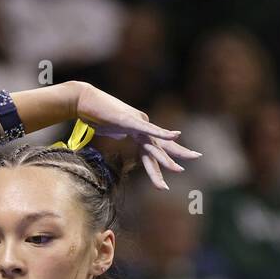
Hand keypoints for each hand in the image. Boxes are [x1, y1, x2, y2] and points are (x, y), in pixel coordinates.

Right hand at [73, 82, 200, 189]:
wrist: (82, 101)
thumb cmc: (92, 115)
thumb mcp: (108, 129)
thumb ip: (117, 133)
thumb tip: (120, 137)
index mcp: (137, 130)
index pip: (152, 151)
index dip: (162, 164)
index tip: (169, 177)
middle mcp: (141, 125)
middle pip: (161, 146)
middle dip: (178, 154)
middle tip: (197, 157)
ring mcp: (136, 122)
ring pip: (155, 144)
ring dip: (167, 158)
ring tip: (179, 169)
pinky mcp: (129, 120)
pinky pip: (148, 130)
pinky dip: (162, 133)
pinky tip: (175, 135)